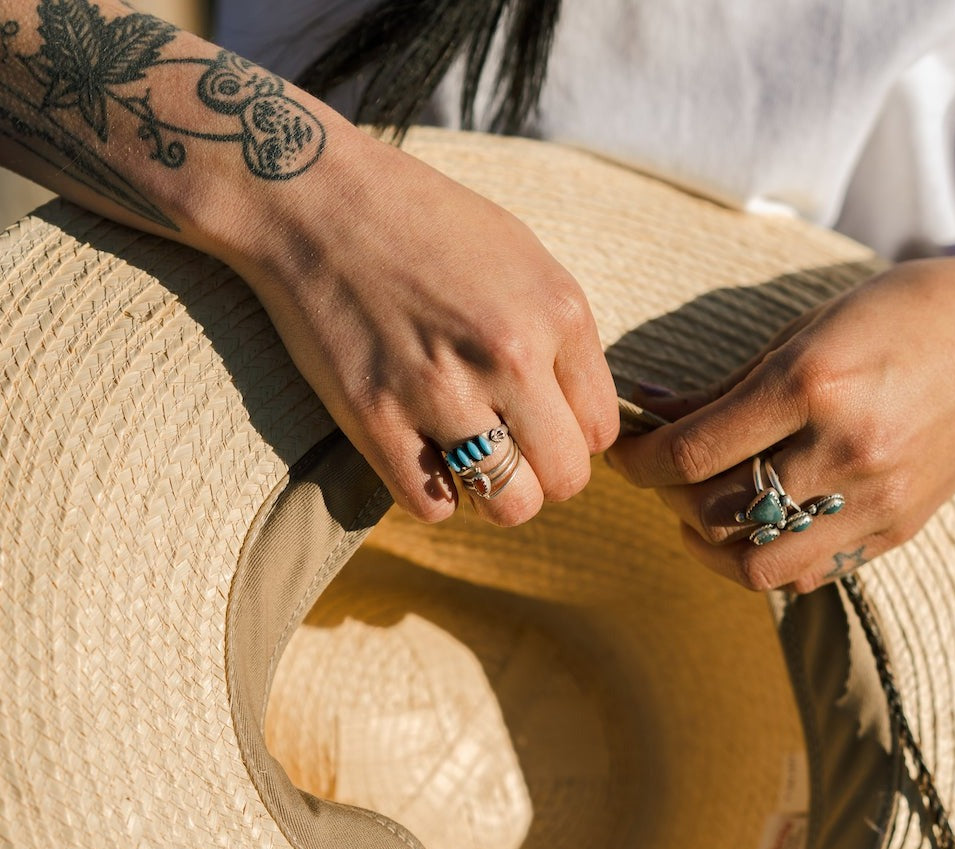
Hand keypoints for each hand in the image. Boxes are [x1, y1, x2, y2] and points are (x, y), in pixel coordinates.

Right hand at [225, 127, 618, 524]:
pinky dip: (430, 493)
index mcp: (558, 311)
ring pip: (509, 506)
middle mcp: (511, 354)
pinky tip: (418, 453)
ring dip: (493, 495)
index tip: (539, 418)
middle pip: (565, 479)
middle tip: (508, 447)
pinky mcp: (378, 419)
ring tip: (467, 457)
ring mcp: (443, 391)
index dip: (573, 434)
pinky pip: (433, 507)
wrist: (313, 198)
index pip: (602, 431)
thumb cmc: (422, 223)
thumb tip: (579, 419)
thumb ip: (559, 336)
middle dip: (542, 475)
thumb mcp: (521, 257)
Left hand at [606, 255, 954, 591]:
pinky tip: (757, 530)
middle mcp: (845, 448)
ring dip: (710, 549)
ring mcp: (875, 499)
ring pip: (757, 564)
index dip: (641, 463)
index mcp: (814, 384)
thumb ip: (725, 385)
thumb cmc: (900, 315)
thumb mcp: (807, 330)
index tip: (626, 456)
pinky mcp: (896, 531)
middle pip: (717, 513)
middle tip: (663, 480)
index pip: (693, 454)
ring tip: (701, 519)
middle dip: (669, 500)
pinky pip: (808, 572)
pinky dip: (767, 560)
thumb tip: (648, 415)